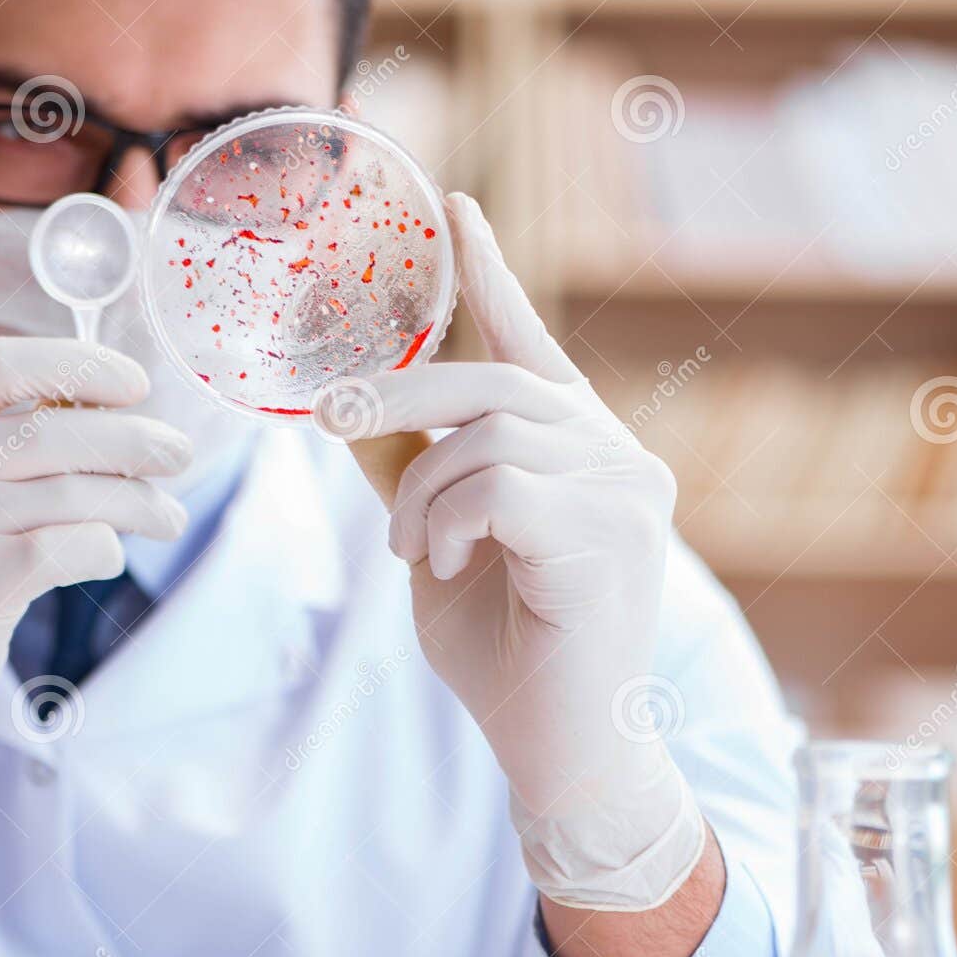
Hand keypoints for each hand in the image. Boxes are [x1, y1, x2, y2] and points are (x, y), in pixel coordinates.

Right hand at [0, 337, 191, 829]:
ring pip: (72, 494)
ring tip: (169, 517)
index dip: (79, 366)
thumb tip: (109, 415)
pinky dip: (105, 549)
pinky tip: (109, 556)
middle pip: (52, 431)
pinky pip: (70, 548)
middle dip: (134, 440)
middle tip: (179, 454)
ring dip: (139, 502)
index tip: (135, 384)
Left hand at [327, 194, 703, 911]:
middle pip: (492, 380)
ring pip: (487, 435)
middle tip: (329, 416)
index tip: (455, 210)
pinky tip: (450, 567)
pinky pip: (499, 486)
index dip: (489, 275)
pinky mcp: (615, 530)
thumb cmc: (504, 649)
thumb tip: (347, 414)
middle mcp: (615, 452)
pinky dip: (449, 524)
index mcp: (574, 448)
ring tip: (414, 552)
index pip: (528, 342)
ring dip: (421, 494)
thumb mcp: (438, 545)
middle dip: (396, 394)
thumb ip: (411, 475)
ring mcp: (626, 488)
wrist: (557, 745)